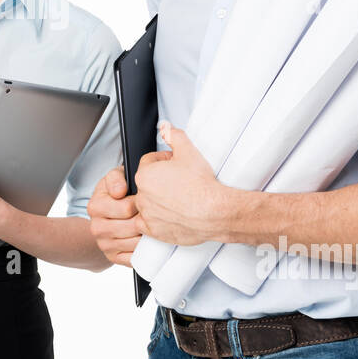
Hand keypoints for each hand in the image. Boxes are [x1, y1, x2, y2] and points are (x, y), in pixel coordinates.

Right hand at [86, 165, 142, 266]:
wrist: (110, 215)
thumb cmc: (117, 193)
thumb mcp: (115, 178)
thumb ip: (116, 178)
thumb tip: (119, 191)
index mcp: (95, 207)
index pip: (127, 209)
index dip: (140, 203)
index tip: (143, 200)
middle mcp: (96, 228)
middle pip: (133, 227)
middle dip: (145, 219)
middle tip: (150, 213)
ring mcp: (104, 245)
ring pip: (137, 243)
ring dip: (148, 235)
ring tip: (151, 225)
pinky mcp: (114, 258)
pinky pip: (135, 258)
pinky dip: (145, 249)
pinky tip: (146, 239)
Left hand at [134, 122, 249, 244]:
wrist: (215, 212)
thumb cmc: (202, 185)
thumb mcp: (188, 151)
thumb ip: (174, 136)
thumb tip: (165, 127)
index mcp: (145, 175)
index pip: (149, 162)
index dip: (164, 161)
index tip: (176, 166)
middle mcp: (142, 195)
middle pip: (148, 183)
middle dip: (161, 180)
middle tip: (180, 182)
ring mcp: (147, 214)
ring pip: (148, 203)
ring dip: (159, 200)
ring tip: (179, 198)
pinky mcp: (154, 231)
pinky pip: (149, 224)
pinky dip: (157, 220)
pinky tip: (172, 214)